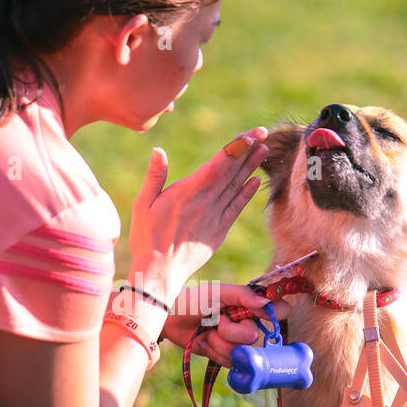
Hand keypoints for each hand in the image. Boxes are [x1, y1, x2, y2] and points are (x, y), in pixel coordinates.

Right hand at [127, 127, 269, 300]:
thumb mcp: (142, 204)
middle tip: (263, 133)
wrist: (159, 272)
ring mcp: (214, 217)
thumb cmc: (146, 238)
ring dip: (251, 168)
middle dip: (248, 151)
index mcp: (186, 192)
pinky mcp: (219, 231)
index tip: (250, 135)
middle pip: (231, 172)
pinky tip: (256, 181)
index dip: (236, 149)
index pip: (218, 165)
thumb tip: (158, 151)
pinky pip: (236, 208)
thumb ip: (154, 177)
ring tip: (264, 150)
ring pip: (237, 187)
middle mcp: (205, 203)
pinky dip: (247, 193)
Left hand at [160, 283, 291, 367]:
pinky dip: (215, 352)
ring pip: (242, 351)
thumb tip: (266, 302)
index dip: (275, 314)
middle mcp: (249, 322)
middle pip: (255, 335)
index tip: (263, 314)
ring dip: (220, 342)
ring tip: (207, 331)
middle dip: (231, 330)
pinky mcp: (229, 356)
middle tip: (216, 320)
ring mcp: (239, 341)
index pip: (279, 310)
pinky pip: (232, 361)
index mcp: (251, 304)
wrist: (171, 319)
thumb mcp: (217, 292)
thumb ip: (242, 295)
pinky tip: (205, 342)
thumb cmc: (193, 300)